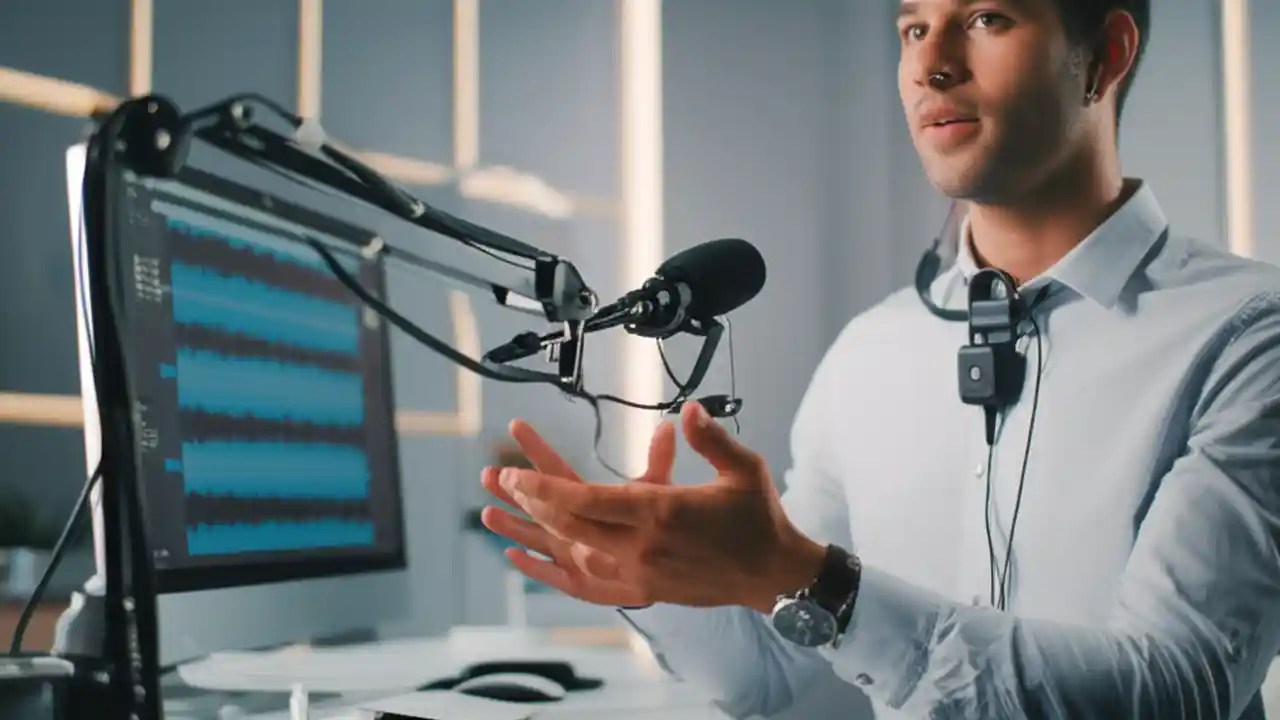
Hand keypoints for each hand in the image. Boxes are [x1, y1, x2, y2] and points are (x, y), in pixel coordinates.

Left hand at [496, 402, 825, 612]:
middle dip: (533, 503)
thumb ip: (711, 438)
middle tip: (502, 482)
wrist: (774, 574)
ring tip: (498, 516)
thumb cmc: (759, 518)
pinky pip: (586, 584)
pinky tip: (526, 561)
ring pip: (573, 553)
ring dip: (534, 533)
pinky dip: (551, 572)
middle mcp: (644, 547)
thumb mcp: (743, 470)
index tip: (516, 475)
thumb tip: (688, 410)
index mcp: (662, 513)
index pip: (589, 499)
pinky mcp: (644, 592)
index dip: (547, 487)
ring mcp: (641, 574)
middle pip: (572, 525)